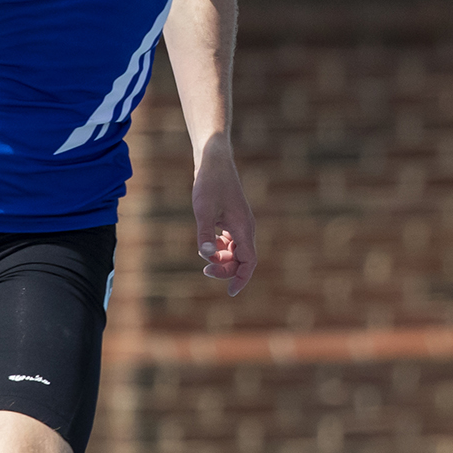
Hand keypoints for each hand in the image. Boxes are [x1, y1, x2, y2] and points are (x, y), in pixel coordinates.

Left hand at [192, 154, 255, 296]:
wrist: (214, 160)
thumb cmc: (209, 183)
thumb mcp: (203, 209)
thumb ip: (205, 234)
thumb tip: (206, 256)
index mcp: (244, 228)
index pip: (249, 261)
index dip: (241, 278)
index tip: (230, 292)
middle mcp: (245, 227)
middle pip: (242, 259)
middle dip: (226, 269)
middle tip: (205, 270)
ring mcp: (239, 222)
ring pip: (236, 251)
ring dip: (223, 259)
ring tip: (205, 259)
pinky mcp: (232, 217)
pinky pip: (231, 241)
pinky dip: (220, 247)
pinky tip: (208, 244)